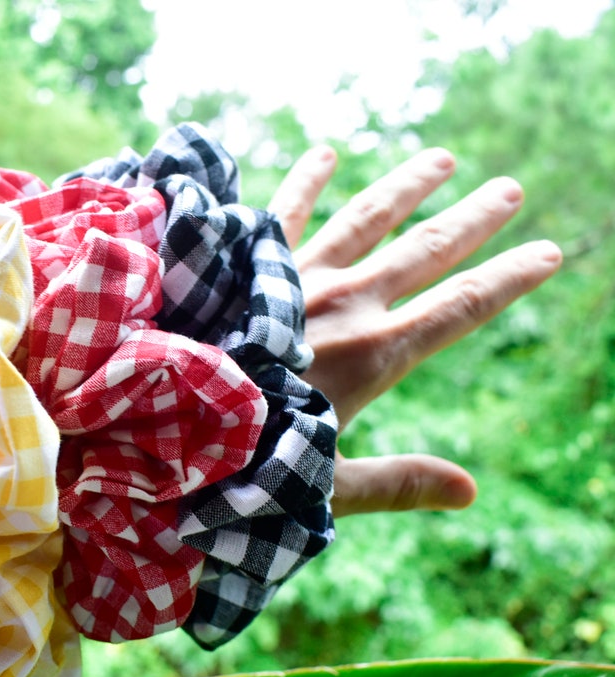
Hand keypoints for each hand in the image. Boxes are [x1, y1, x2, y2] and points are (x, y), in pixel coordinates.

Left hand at [268, 145, 562, 516]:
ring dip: (406, 188)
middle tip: (509, 189)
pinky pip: (282, 212)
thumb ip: (395, 482)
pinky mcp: (247, 265)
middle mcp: (342, 304)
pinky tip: (325, 153)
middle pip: (424, 251)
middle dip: (471, 220)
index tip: (548, 251)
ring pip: (365, 218)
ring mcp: (294, 277)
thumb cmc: (237, 460)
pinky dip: (304, 181)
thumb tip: (469, 492)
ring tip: (442, 159)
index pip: (461, 309)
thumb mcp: (325, 484)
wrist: (158, 411)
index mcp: (372, 356)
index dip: (509, 279)